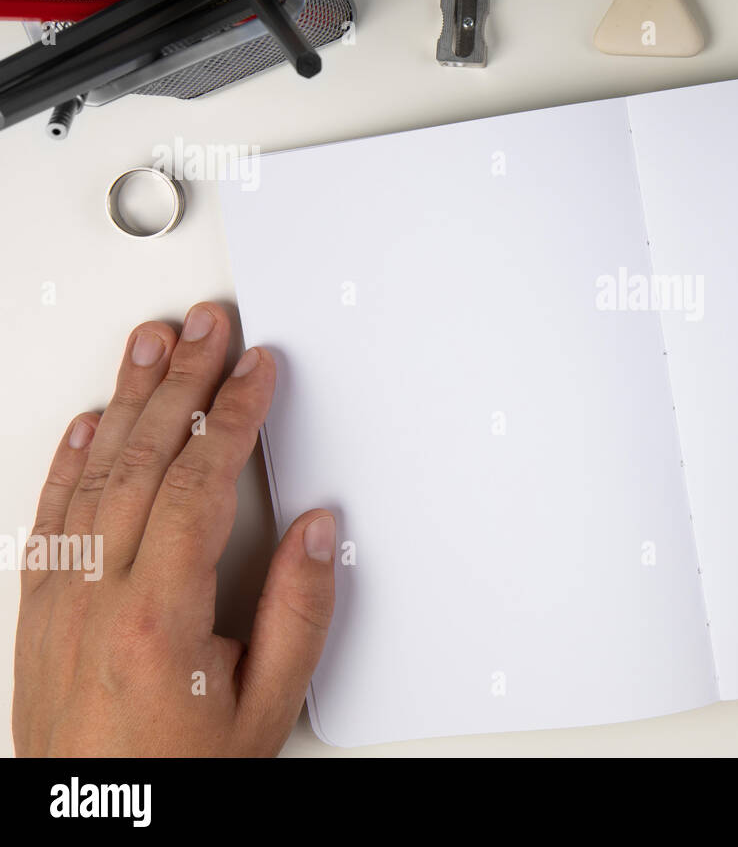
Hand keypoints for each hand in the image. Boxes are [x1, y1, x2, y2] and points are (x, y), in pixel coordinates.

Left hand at [13, 303, 335, 755]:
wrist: (97, 824)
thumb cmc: (180, 774)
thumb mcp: (266, 706)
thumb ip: (299, 612)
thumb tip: (315, 530)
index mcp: (158, 613)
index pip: (200, 482)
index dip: (233, 415)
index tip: (256, 370)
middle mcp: (97, 594)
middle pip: (142, 457)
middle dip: (181, 380)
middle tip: (207, 325)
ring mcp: (58, 596)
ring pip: (91, 471)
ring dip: (125, 398)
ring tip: (150, 343)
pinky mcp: (37, 607)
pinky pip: (51, 513)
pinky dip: (69, 456)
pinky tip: (87, 419)